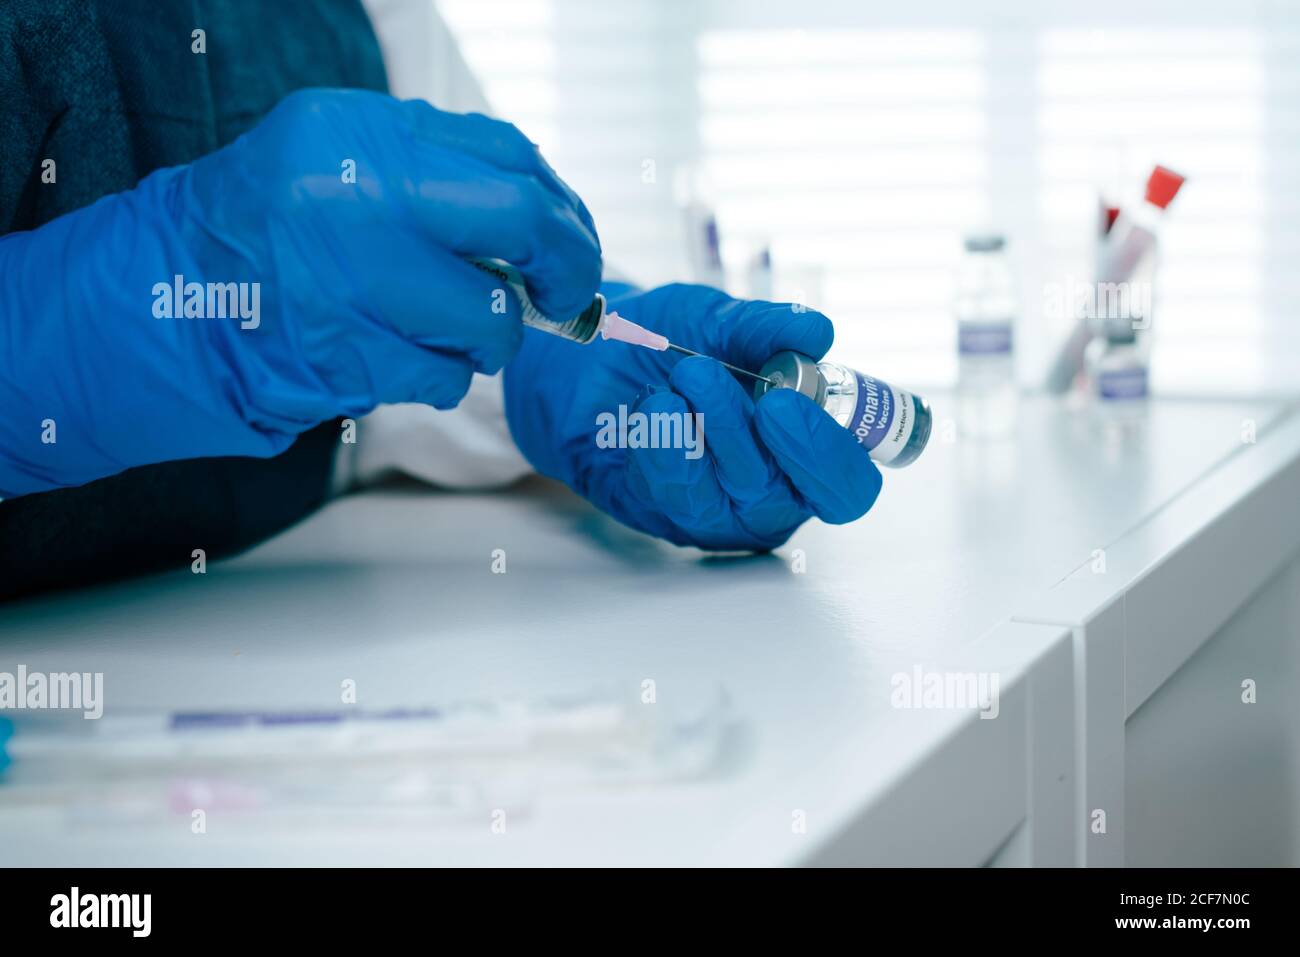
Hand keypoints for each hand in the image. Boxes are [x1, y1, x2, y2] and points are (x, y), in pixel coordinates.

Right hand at [0, 88, 600, 495]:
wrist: (165, 303)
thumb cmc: (268, 231)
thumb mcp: (336, 159)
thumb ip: (433, 172)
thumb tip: (547, 218)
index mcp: (357, 132)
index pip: (506, 155)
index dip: (561, 205)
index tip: (572, 241)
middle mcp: (355, 198)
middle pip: (521, 219)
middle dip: (568, 266)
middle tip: (566, 297)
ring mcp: (350, 283)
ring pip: (491, 320)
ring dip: (491, 338)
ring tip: (450, 332)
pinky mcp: (345, 360)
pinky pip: (445, 378)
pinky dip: (440, 377)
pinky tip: (398, 359)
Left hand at [503, 283, 881, 549]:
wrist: (594, 362)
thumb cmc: (674, 346)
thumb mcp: (720, 323)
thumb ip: (767, 330)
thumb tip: (817, 333)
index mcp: (809, 452)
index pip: (847, 487)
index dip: (828, 456)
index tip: (785, 401)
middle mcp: (771, 495)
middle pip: (785, 498)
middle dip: (746, 434)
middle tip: (711, 375)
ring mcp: (717, 514)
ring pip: (722, 494)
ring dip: (703, 428)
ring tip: (684, 374)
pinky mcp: (664, 516)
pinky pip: (671, 491)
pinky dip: (661, 443)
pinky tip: (652, 405)